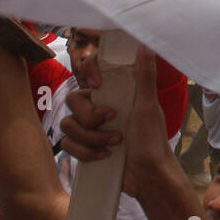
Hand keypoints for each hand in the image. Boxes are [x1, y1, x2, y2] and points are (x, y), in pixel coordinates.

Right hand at [58, 47, 177, 197]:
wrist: (148, 176)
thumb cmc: (152, 140)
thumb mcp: (148, 106)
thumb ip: (145, 76)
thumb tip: (147, 44)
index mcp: (115, 92)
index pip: (89, 71)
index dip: (87, 72)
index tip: (97, 84)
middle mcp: (100, 106)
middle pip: (73, 100)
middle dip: (91, 116)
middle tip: (113, 120)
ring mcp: (90, 127)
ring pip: (68, 124)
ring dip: (91, 137)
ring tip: (115, 143)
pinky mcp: (84, 146)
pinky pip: (67, 144)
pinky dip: (85, 152)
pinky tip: (105, 156)